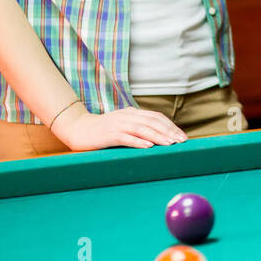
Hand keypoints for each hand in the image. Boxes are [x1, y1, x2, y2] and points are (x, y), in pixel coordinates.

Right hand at [53, 105, 188, 151]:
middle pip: (152, 122)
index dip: (170, 126)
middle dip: (169, 132)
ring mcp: (117, 124)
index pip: (156, 117)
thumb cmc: (103, 130)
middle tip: (181, 142)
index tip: (182, 136)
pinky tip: (148, 147)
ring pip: (142, 129)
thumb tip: (159, 136)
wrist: (78, 129)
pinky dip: (138, 142)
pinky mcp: (108, 134)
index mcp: (132, 113)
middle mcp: (127, 116)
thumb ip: (138, 127)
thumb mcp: (123, 125)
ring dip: (157, 136)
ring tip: (170, 144)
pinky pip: (125, 137)